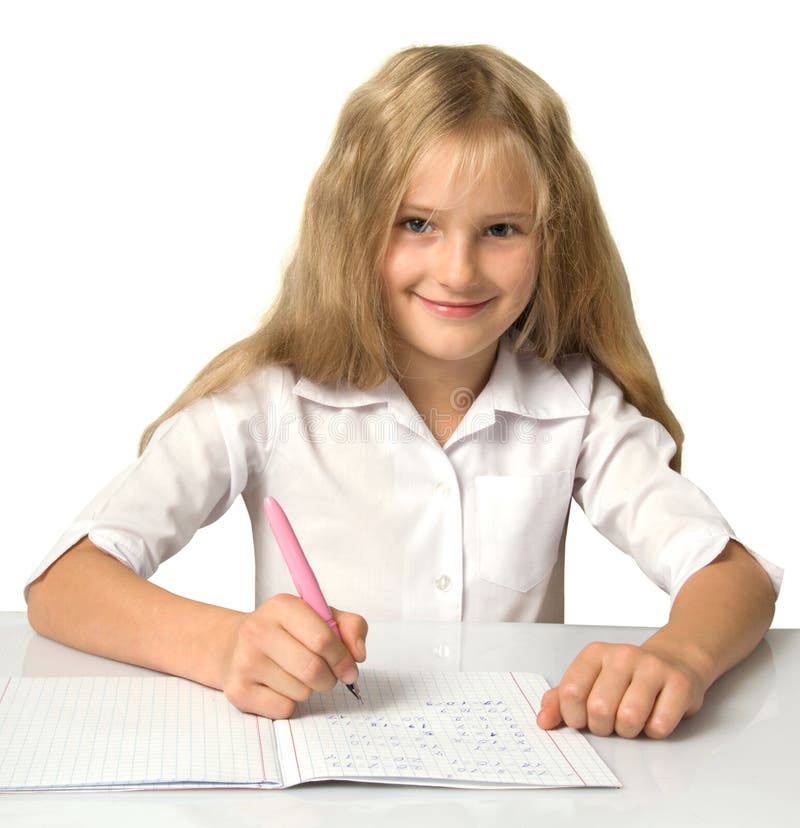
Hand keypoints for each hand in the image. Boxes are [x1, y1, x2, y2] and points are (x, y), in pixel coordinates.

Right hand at [219, 593, 367, 718]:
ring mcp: (244, 661)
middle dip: (330, 678)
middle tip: (329, 675)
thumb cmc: (288, 631)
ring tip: (297, 674)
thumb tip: (358, 654)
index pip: (322, 638)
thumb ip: (350, 626)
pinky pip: (283, 708)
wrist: (238, 645)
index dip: (343, 657)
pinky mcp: (238, 690)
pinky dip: (290, 703)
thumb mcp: (321, 617)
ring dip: (309, 689)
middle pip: (312, 669)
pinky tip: (280, 686)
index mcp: (282, 606)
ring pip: (300, 692)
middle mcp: (258, 630)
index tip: (349, 666)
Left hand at [536, 641, 707, 738]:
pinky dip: (653, 731)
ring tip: (632, 718)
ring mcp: (652, 668)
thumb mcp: (591, 681)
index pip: (570, 692)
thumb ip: (562, 699)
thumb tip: (543, 721)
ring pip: (629, 719)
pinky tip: (654, 715)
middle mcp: (622, 655)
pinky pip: (659, 726)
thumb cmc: (627, 677)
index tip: (583, 719)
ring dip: (629, 730)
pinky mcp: (679, 684)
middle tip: (611, 720)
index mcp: (595, 654)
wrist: (674, 660)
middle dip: (603, 727)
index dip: (573, 717)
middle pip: (599, 709)